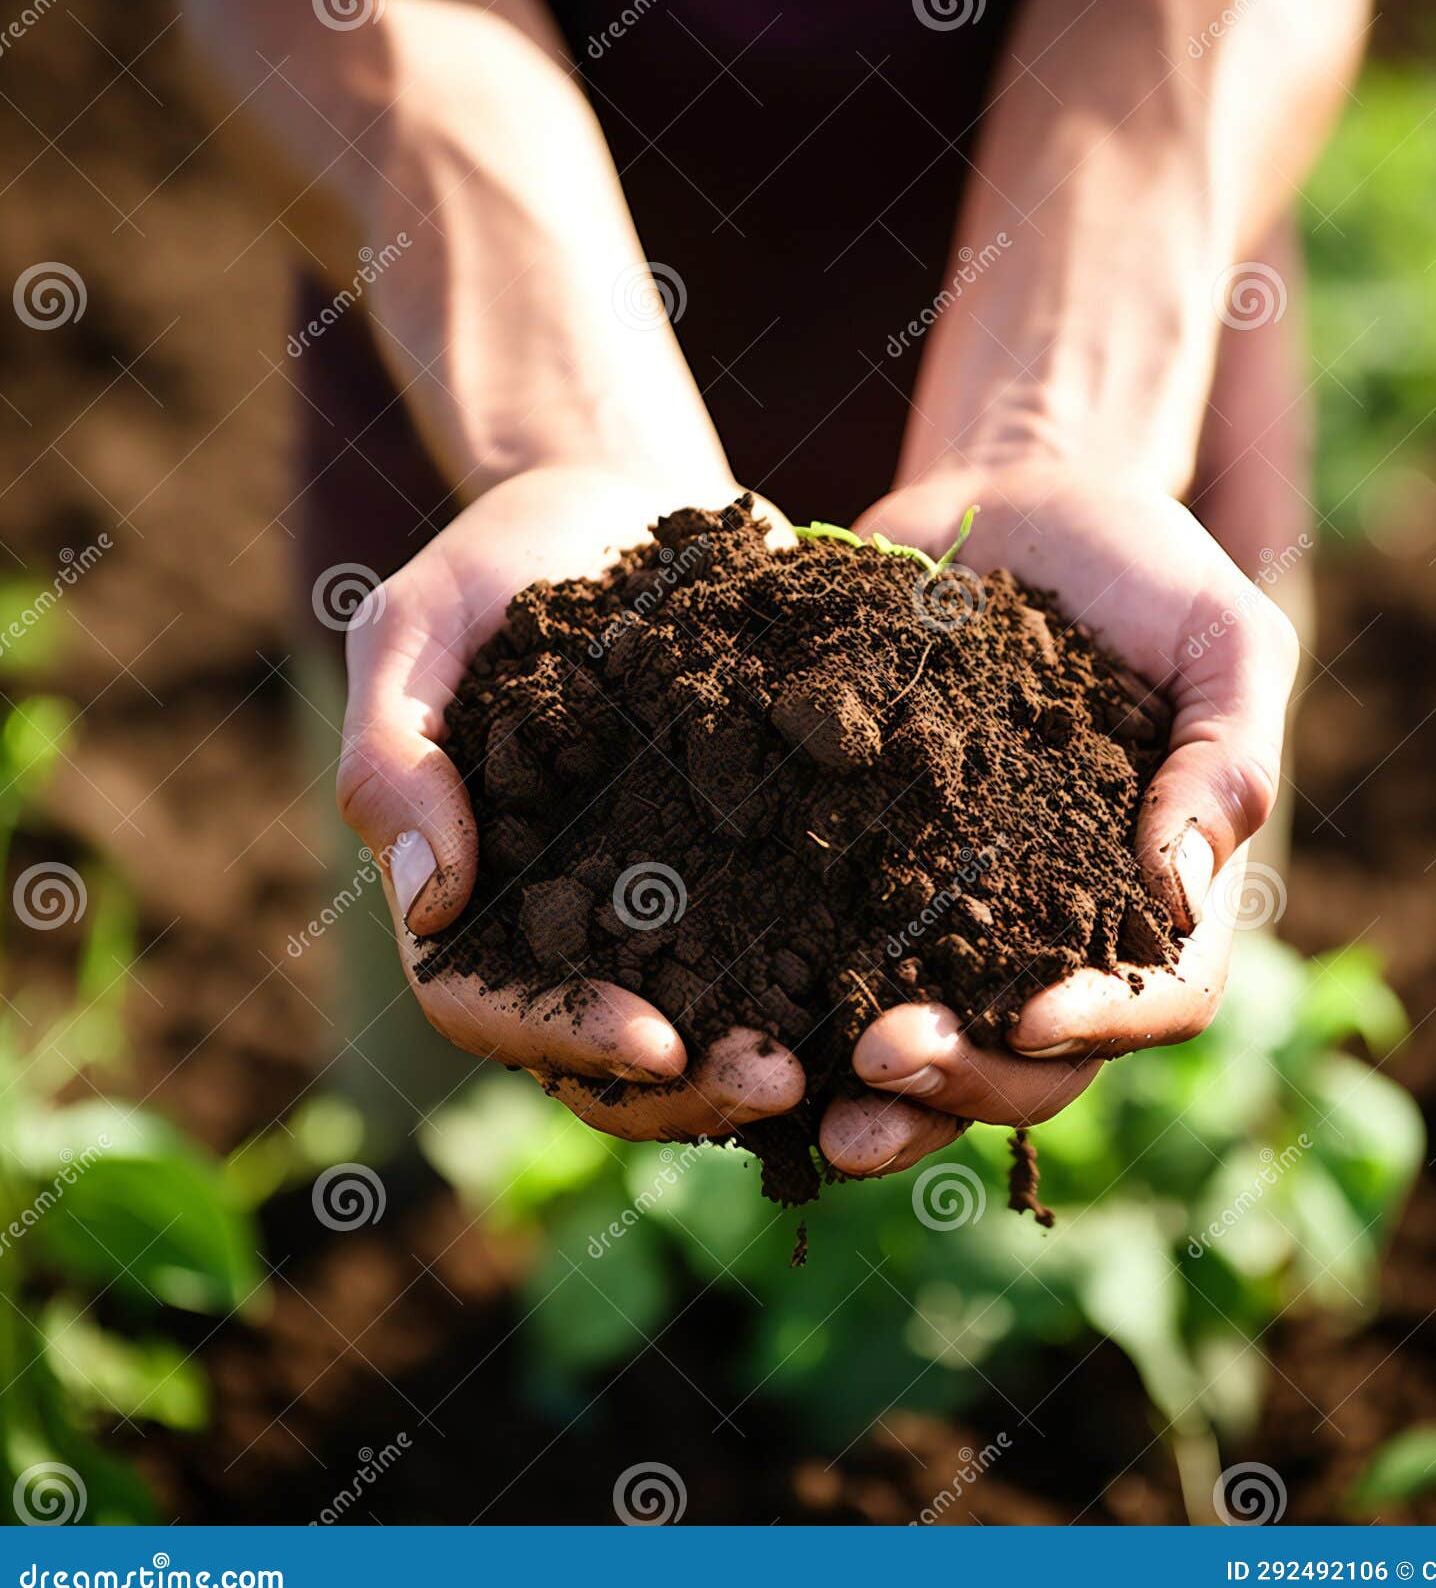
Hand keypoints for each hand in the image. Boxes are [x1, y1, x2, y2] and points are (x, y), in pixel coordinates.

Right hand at [337, 466, 806, 1141]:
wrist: (628, 500)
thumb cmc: (505, 561)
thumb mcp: (416, 627)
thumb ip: (392, 752)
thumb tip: (429, 901)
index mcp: (472, 885)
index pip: (487, 1003)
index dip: (560, 1035)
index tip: (655, 1040)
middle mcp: (566, 918)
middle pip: (601, 1056)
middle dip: (684, 1087)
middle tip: (780, 1078)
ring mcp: (658, 901)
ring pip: (696, 1033)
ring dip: (759, 1067)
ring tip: (844, 1061)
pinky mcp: (747, 865)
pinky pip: (780, 952)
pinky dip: (824, 990)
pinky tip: (892, 992)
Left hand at [817, 467, 1300, 1176]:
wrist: (1004, 498)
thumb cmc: (1134, 564)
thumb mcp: (1218, 634)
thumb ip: (1228, 754)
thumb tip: (1179, 890)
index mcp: (1161, 888)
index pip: (1158, 996)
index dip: (1103, 1024)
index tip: (1030, 1015)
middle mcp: (1062, 925)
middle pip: (1038, 1058)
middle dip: (967, 1076)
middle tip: (882, 1056)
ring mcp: (963, 909)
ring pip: (939, 1045)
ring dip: (883, 1092)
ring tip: (812, 1104)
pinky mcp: (870, 871)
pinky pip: (842, 966)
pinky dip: (804, 1014)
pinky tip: (748, 1030)